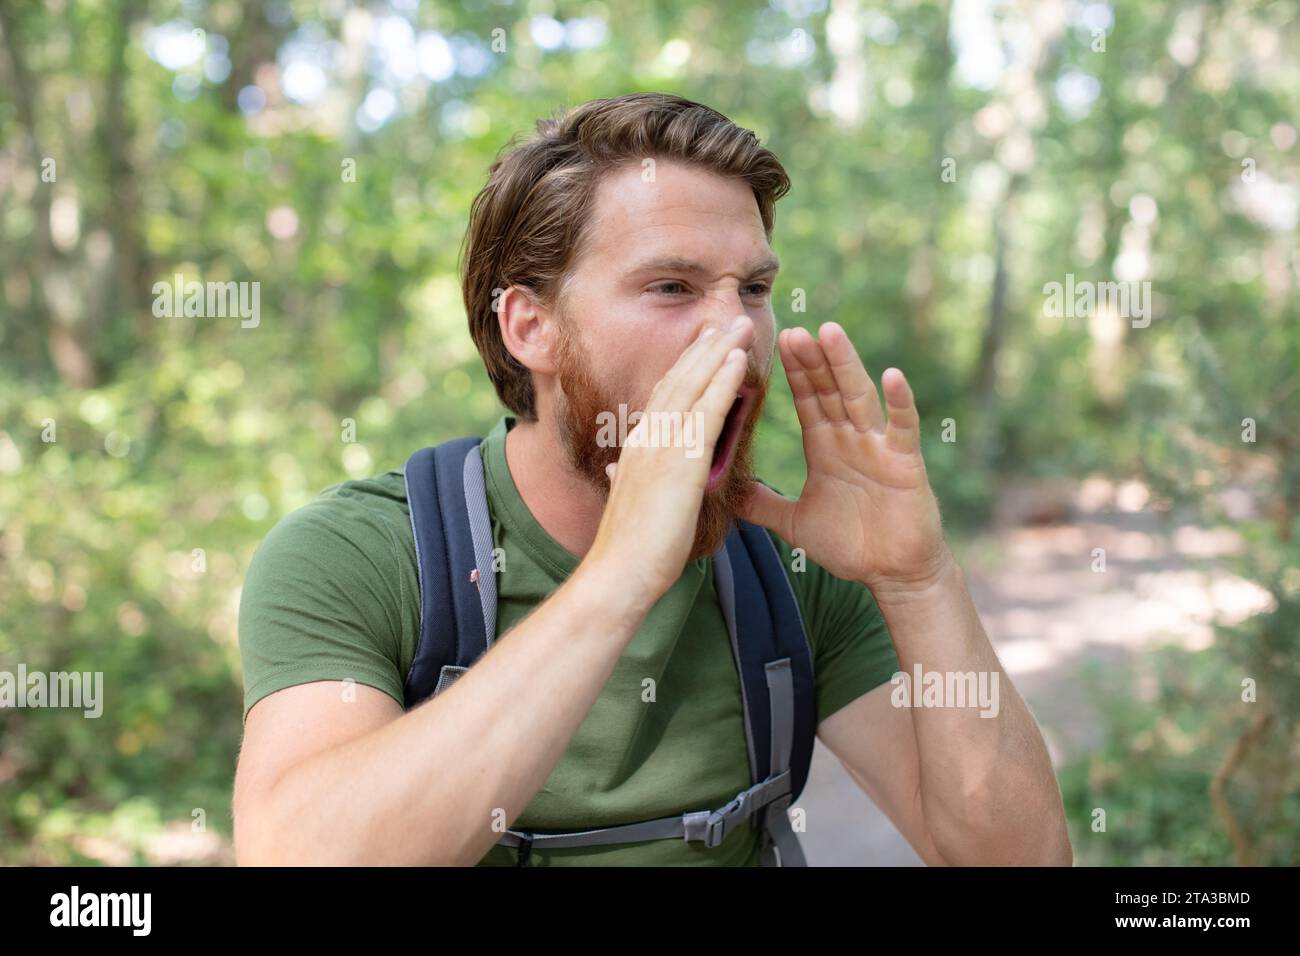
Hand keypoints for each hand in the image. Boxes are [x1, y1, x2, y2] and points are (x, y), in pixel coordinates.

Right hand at [586, 316, 754, 604]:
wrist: (619, 572)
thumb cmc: (628, 549)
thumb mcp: (628, 503)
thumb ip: (626, 479)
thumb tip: (618, 468)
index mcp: (638, 447)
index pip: (666, 396)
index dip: (686, 367)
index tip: (704, 344)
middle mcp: (647, 437)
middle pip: (679, 379)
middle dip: (704, 347)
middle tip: (726, 320)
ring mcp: (661, 446)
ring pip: (693, 386)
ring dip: (717, 352)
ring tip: (738, 325)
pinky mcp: (680, 460)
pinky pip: (705, 412)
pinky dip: (721, 382)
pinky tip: (737, 361)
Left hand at [738, 322, 951, 599]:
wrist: (892, 573)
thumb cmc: (850, 544)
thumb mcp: (794, 522)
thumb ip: (763, 504)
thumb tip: (727, 493)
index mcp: (825, 446)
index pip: (806, 399)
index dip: (793, 371)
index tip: (775, 340)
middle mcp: (851, 438)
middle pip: (828, 389)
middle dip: (811, 359)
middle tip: (791, 329)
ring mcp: (878, 446)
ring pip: (858, 397)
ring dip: (844, 364)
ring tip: (829, 332)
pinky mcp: (904, 462)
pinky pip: (901, 427)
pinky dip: (898, 402)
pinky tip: (891, 375)